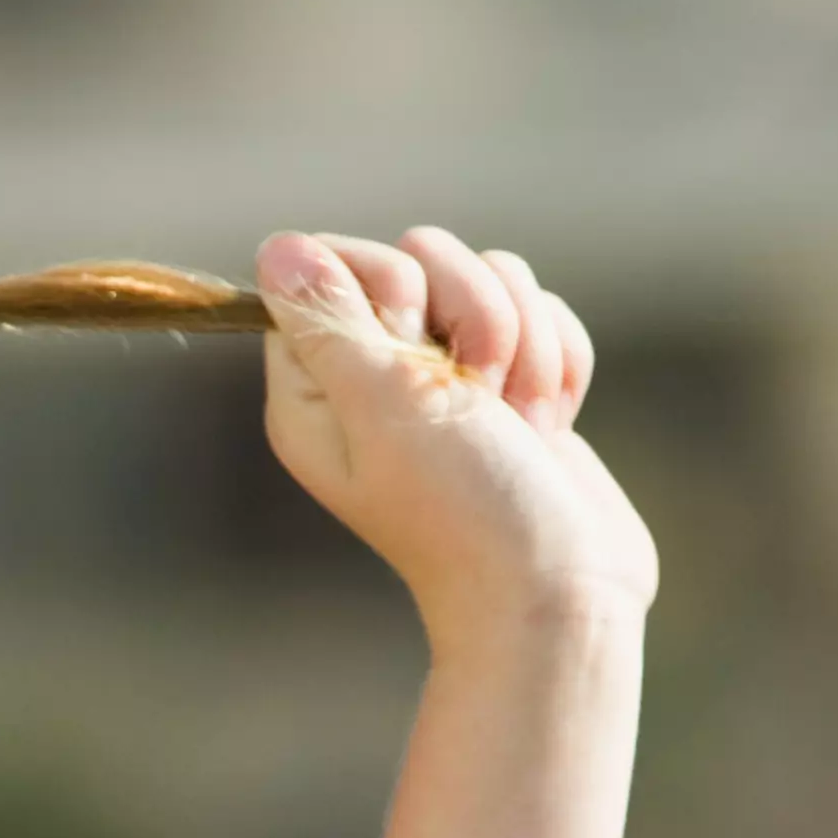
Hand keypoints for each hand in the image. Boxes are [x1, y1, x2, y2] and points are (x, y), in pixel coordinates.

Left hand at [252, 227, 656, 640]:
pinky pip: (544, 314)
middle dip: (472, 311)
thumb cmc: (463, 509)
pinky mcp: (513, 384)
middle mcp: (376, 376)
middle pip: (421, 256)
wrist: (559, 589)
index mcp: (317, 387)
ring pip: (494, 277)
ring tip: (516, 420)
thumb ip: (329, 323)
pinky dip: (558, 363)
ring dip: (523, 342)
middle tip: (476, 392)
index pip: (330, 265)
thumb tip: (279, 247)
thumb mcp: (384, 406)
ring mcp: (450, 378)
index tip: (414, 340)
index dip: (387, 281)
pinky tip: (548, 425)